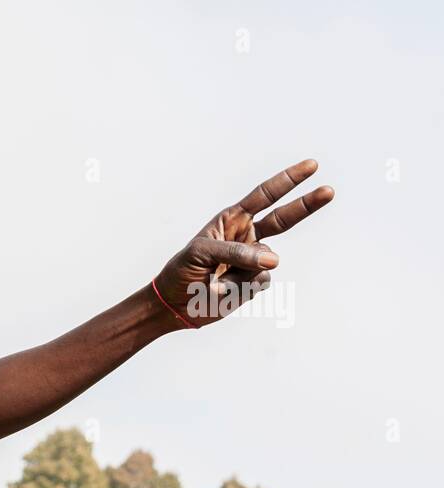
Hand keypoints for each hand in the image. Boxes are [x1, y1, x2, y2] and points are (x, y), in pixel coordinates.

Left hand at [153, 158, 333, 327]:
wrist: (174, 305)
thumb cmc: (181, 271)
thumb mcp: (201, 253)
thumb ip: (236, 251)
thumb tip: (273, 260)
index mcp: (232, 220)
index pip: (265, 196)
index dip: (288, 180)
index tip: (312, 166)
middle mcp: (247, 237)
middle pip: (284, 218)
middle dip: (306, 204)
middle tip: (329, 190)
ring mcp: (253, 261)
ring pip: (267, 263)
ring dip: (240, 273)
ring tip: (215, 280)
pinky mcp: (253, 284)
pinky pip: (260, 283)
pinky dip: (241, 289)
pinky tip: (223, 292)